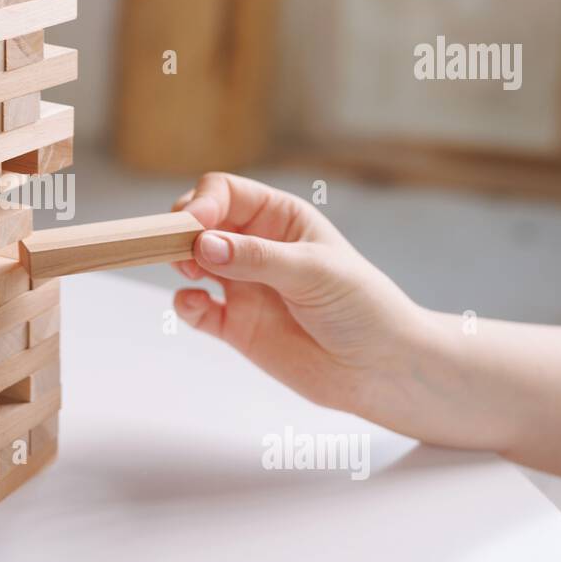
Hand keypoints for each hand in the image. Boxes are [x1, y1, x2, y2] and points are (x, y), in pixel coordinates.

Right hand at [172, 173, 426, 418]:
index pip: (225, 192)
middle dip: (181, 230)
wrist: (382, 369)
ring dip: (179, 262)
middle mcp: (256, 247)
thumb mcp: (313, 271)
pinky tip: (197, 305)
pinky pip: (196, 308)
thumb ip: (256, 257)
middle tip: (178, 250)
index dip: (202, 202)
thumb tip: (202, 244)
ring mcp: (243, 286)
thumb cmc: (363, 307)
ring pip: (190, 262)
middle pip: (199, 223)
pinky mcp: (236, 325)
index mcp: (280, 219)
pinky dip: (185, 304)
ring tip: (190, 274)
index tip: (192, 224)